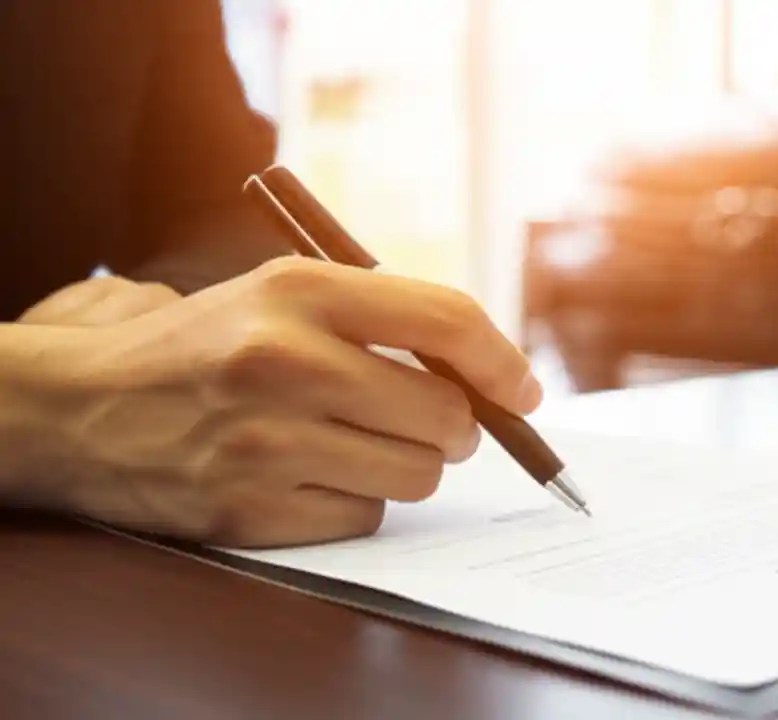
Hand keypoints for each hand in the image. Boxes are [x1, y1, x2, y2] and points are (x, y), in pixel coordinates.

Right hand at [6, 257, 540, 546]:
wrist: (83, 408)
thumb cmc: (209, 347)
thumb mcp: (284, 296)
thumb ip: (386, 320)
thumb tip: (496, 376)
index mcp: (300, 290)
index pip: (446, 320)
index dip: (503, 361)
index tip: (525, 391)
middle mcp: (285, 360)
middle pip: (445, 414)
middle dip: (456, 426)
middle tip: (431, 422)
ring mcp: (265, 440)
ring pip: (417, 474)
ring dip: (407, 465)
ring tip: (354, 442)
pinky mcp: (249, 508)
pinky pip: (365, 516)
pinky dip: (355, 501)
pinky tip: (309, 475)